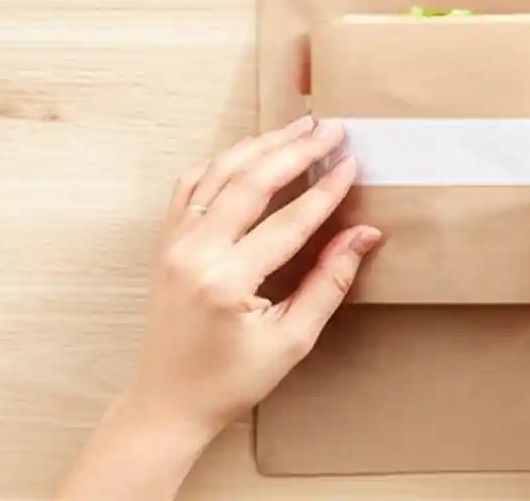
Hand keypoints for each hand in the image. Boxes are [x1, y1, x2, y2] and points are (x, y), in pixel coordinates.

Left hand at [58, 116, 379, 499]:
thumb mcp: (292, 341)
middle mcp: (195, 254)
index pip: (288, 221)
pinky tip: (249, 152)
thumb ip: (329, 283)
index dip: (326, 190)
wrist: (167, 401)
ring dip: (261, 146)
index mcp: (227, 282)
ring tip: (297, 127)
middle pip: (251, 182)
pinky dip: (222, 162)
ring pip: (218, 173)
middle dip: (295, 150)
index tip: (352, 163)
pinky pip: (191, 185)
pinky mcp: (166, 243)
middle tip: (331, 129)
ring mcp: (174, 244)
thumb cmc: (230, 381)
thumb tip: (364, 235)